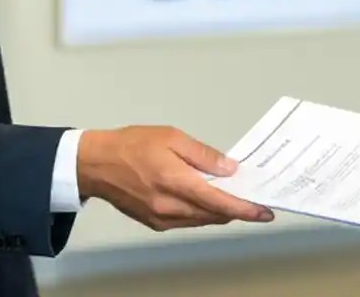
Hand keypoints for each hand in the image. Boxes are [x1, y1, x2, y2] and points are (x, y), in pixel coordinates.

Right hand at [77, 126, 274, 231]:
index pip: (219, 202)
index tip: (264, 211)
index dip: (245, 209)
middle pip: (213, 214)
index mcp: (176, 182)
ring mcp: (161, 218)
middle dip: (236, 210)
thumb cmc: (131, 145)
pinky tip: (207, 200)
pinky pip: (186, 221)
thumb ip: (202, 155)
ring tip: (234, 199)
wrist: (95, 164)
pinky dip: (201, 213)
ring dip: (219, 212)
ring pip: (201, 220)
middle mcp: (170, 206)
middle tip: (254, 200)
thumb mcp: (171, 137)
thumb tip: (228, 169)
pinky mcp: (154, 222)